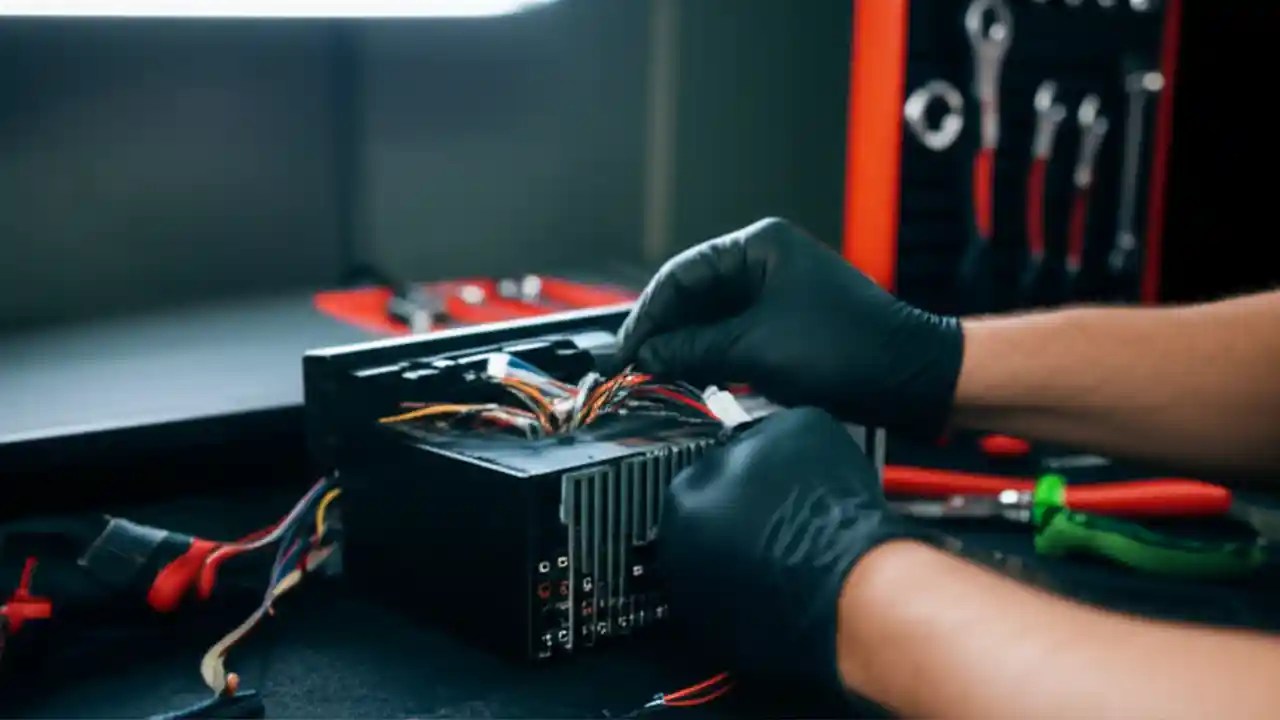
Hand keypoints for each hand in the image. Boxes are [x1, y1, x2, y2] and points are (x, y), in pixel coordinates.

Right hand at [613, 217, 963, 435]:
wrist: (908, 376)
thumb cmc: (845, 350)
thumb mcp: (754, 350)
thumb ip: (692, 349)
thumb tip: (646, 355)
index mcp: (760, 244)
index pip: (683, 273)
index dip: (649, 313)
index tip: (628, 346)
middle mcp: (766, 258)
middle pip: (694, 293)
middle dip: (665, 330)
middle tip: (636, 363)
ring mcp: (777, 288)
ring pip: (711, 315)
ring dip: (686, 344)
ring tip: (659, 372)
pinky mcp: (785, 319)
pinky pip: (733, 331)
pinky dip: (711, 352)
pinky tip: (693, 374)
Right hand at [657, 407, 936, 695]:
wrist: (851, 596)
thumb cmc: (787, 619)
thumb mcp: (712, 612)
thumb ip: (696, 573)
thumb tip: (700, 566)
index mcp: (681, 510)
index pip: (683, 504)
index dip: (710, 522)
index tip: (728, 533)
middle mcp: (712, 467)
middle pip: (720, 472)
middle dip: (740, 495)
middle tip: (767, 523)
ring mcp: (759, 442)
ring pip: (759, 450)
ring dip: (774, 472)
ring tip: (803, 507)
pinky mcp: (802, 426)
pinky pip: (800, 436)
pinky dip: (811, 455)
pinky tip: (823, 488)